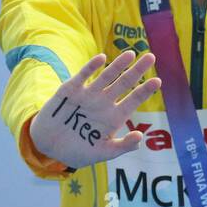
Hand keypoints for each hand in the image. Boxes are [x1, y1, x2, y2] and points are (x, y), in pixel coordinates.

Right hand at [28, 50, 161, 168]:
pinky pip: (82, 76)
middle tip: (151, 57)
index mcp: (115, 117)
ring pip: (106, 76)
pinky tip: (101, 58)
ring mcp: (88, 95)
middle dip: (138, 70)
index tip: (158, 81)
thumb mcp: (102, 153)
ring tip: (131, 54)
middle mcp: (104, 103)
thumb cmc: (78, 151)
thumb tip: (140, 137)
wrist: (47, 147)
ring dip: (118, 65)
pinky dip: (91, 67)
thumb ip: (122, 146)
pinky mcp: (70, 91)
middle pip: (125, 83)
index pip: (134, 100)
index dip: (145, 90)